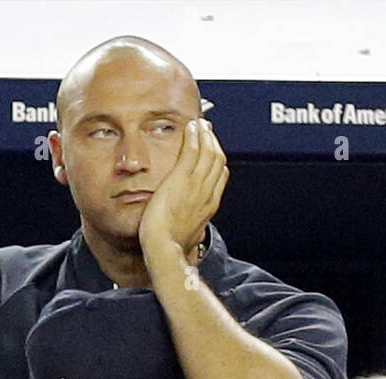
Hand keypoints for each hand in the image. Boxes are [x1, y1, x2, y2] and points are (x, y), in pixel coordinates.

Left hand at [139, 119, 227, 256]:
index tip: (212, 150)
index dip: (217, 160)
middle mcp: (207, 193)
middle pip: (218, 160)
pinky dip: (194, 137)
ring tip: (200, 124)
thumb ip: (191, 225)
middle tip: (207, 129)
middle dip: (214, 142)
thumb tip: (192, 230)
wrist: (166, 248)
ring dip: (205, 135)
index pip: (219, 177)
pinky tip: (191, 127)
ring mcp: (196, 185)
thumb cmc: (171, 245)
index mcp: (209, 206)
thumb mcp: (188, 235)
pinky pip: (192, 151)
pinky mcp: (182, 179)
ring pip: (208, 152)